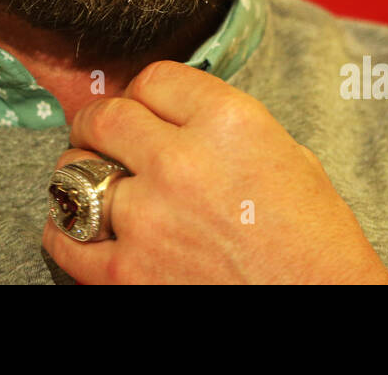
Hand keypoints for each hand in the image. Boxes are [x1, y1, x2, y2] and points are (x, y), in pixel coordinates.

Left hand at [42, 59, 387, 283]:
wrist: (323, 311)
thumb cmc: (316, 243)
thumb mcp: (288, 157)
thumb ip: (225, 128)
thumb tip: (177, 119)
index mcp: (228, 122)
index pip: (155, 77)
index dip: (146, 92)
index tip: (143, 106)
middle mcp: (181, 160)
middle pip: (105, 116)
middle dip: (99, 122)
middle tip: (99, 133)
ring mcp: (149, 218)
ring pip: (75, 172)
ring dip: (81, 174)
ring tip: (91, 181)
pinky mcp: (127, 272)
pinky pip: (64, 238)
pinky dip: (64, 231)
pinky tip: (78, 227)